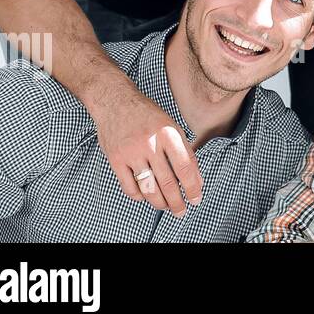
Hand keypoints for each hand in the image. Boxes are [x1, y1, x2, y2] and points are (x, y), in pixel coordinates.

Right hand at [91, 82, 201, 216]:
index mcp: (169, 134)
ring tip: (166, 207)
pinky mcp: (116, 160)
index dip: (193, 186)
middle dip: (177, 201)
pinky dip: (139, 196)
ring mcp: (132, 153)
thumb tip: (196, 179)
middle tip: (182, 211)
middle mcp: (151, 144)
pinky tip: (146, 196)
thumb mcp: (171, 126)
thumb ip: (183, 151)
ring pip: (149, 188)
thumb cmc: (148, 115)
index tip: (197, 198)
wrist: (116, 102)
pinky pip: (129, 187)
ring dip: (160, 203)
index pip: (185, 167)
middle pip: (167, 182)